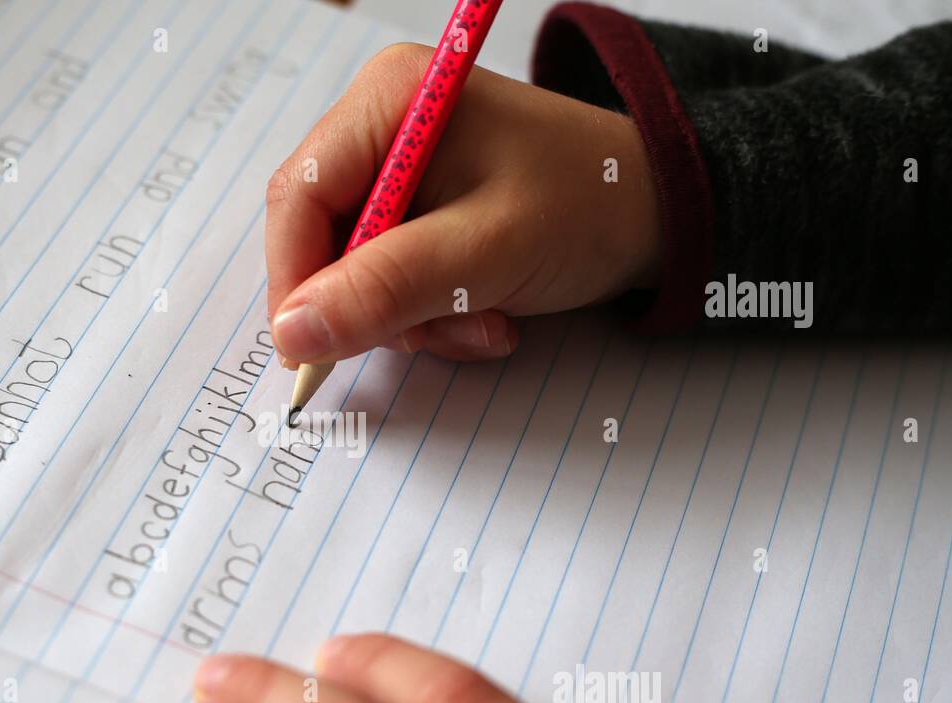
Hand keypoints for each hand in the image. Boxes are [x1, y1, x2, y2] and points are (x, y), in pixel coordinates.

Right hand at [264, 43, 661, 368]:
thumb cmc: (586, 208)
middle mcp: (382, 124)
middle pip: (321, 236)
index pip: (299, 198)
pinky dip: (429, 311)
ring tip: (479, 323)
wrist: (660, 211)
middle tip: (428, 335)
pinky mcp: (421, 203)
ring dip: (410, 317)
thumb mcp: (483, 255)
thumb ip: (384, 290)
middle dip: (371, 302)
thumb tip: (292, 333)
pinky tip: (483, 313)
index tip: (313, 351)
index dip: (296, 282)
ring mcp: (400, 165)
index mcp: (387, 102)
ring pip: (354, 268)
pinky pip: (389, 274)